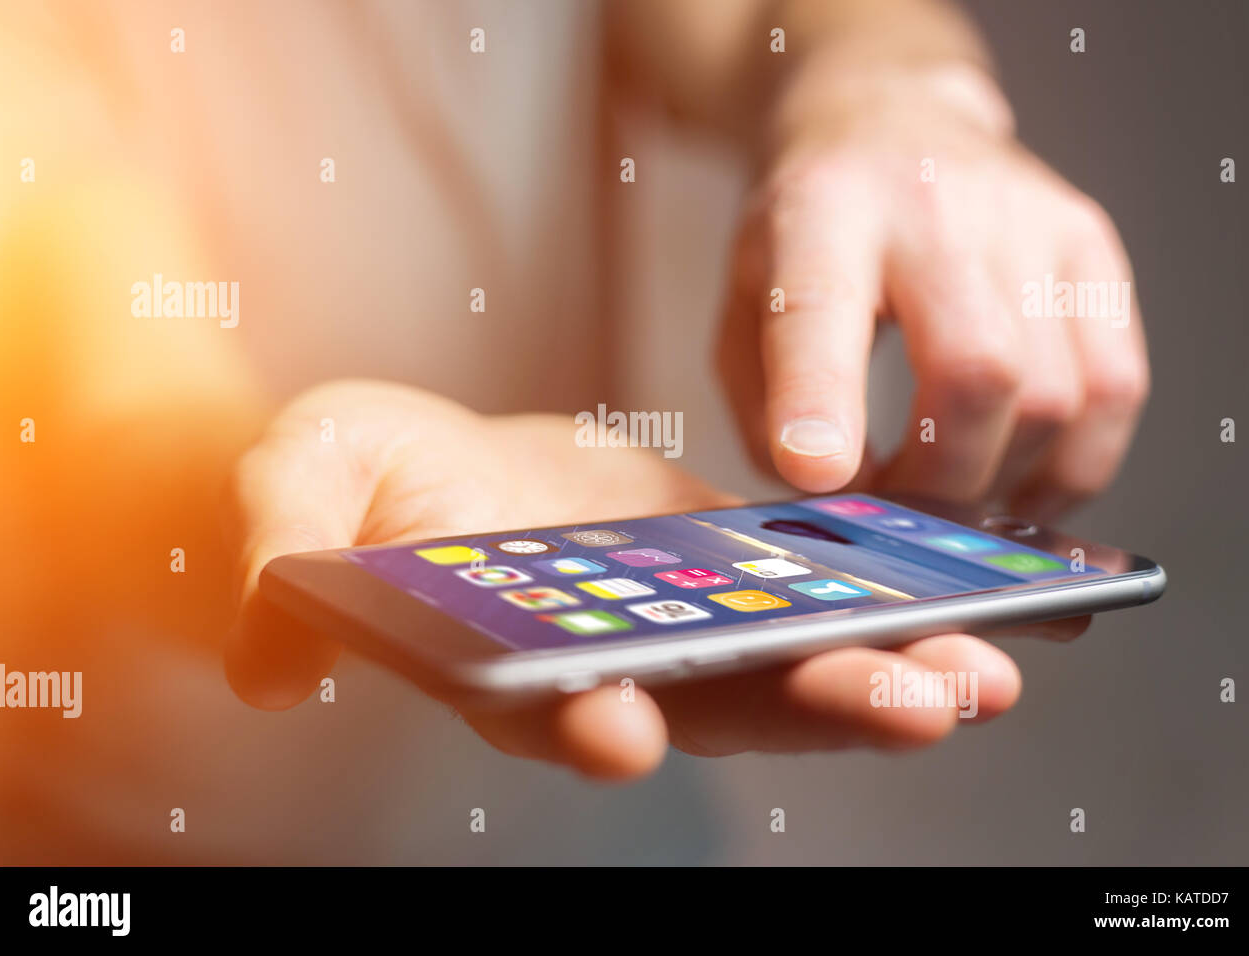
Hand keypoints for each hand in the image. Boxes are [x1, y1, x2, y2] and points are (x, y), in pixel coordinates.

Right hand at [226, 379, 1032, 779]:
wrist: (423, 459)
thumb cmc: (354, 480)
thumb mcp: (299, 490)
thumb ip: (284, 567)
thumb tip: (265, 669)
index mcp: (501, 667)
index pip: (546, 712)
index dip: (582, 724)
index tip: (630, 731)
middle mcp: (603, 670)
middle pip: (709, 707)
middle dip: (810, 710)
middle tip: (919, 704)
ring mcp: (671, 628)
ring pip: (783, 668)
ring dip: (882, 673)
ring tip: (983, 672)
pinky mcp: (720, 575)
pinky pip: (812, 598)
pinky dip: (886, 605)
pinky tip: (971, 602)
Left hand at [718, 64, 1149, 520]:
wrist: (890, 123)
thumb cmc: (810, 233)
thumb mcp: (744, 304)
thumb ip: (769, 409)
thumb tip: (834, 509)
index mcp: (823, 214)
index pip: (822, 308)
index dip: (821, 402)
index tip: (817, 474)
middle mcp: (936, 206)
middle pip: (974, 371)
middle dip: (936, 478)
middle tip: (899, 509)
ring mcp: (1031, 223)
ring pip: (1054, 396)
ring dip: (998, 480)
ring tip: (950, 494)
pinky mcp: (1093, 251)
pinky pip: (1115, 390)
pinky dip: (1072, 466)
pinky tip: (1021, 482)